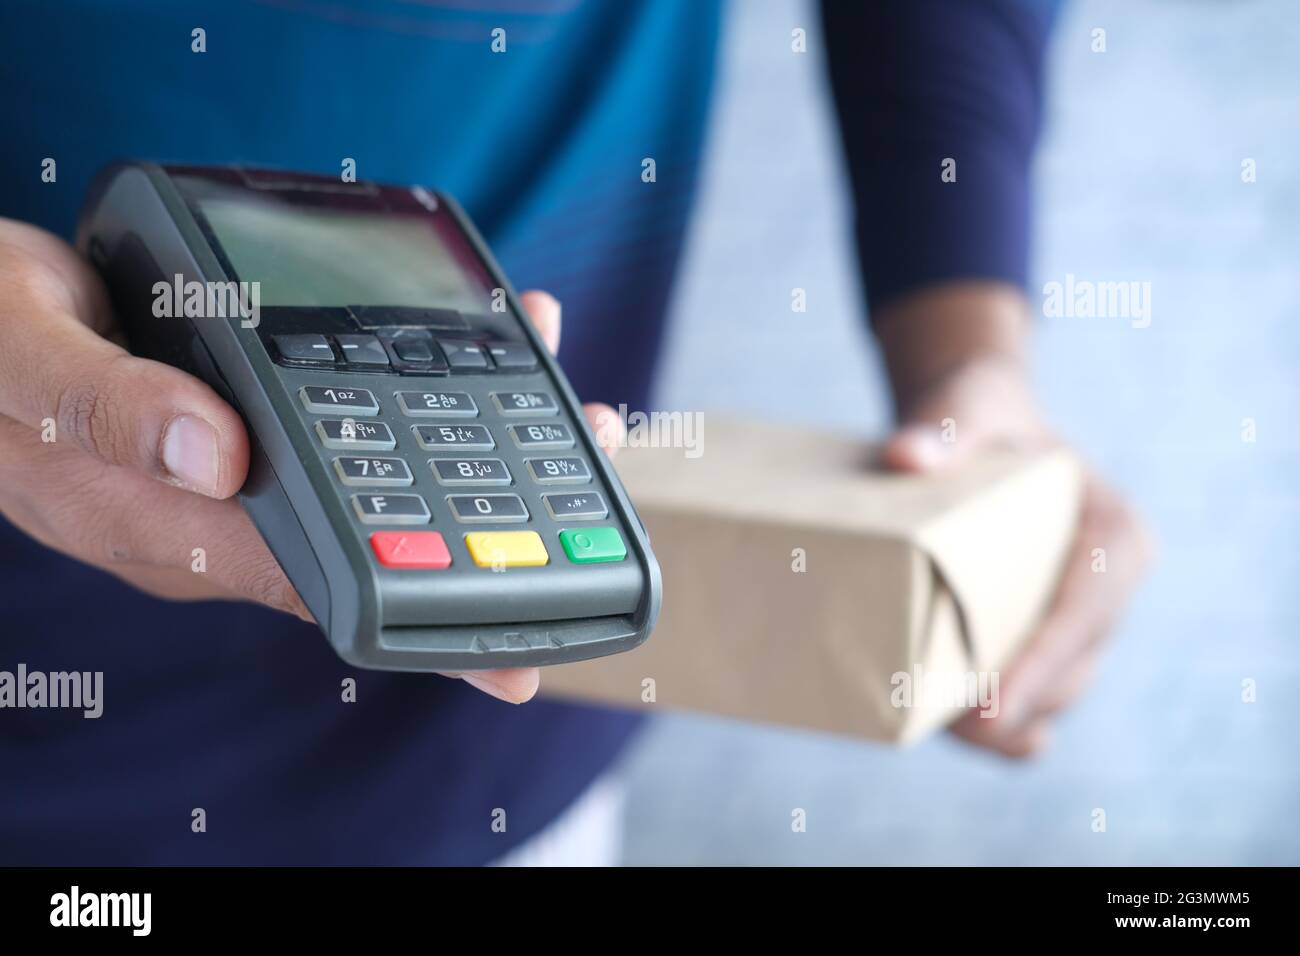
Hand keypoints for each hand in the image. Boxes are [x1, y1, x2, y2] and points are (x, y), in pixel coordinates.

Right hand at [0, 219, 620, 702]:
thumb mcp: (24, 354)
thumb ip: (106, 403)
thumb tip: (216, 455)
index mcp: (168, 523)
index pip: (314, 585)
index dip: (420, 614)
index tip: (511, 649)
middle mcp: (219, 516)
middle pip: (375, 542)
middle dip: (486, 534)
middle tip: (588, 495)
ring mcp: (240, 478)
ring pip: (377, 485)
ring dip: (475, 450)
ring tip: (567, 411)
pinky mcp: (250, 436)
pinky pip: (350, 433)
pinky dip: (424, 401)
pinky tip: (481, 355)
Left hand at [876, 284, 1152, 756]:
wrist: (976, 428)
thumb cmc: (978, 416)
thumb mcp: (964, 410)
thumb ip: (943, 430)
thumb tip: (903, 457)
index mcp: (1114, 537)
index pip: (1084, 614)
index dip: (1040, 666)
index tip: (991, 707)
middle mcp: (1108, 588)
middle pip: (1070, 667)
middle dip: (1016, 703)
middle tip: (948, 728)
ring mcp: (1078, 621)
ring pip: (1053, 691)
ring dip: (1004, 720)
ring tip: (938, 730)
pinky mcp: (1042, 639)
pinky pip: (1036, 695)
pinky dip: (1007, 725)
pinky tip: (964, 737)